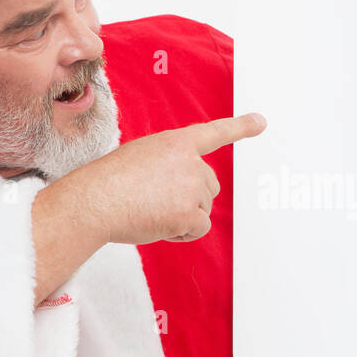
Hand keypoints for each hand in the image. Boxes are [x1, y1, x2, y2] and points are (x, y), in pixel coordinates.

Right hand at [84, 112, 266, 244]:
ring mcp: (192, 186)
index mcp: (176, 143)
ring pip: (203, 209)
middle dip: (190, 199)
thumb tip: (181, 191)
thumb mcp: (141, 158)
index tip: (261, 122)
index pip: (213, 133)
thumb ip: (168, 165)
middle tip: (155, 202)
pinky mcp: (190, 212)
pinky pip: (198, 228)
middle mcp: (190, 161)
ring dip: (183, 217)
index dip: (240, 128)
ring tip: (150, 211)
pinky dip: (182, 233)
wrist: (94, 201)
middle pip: (210, 186)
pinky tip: (158, 225)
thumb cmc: (107, 183)